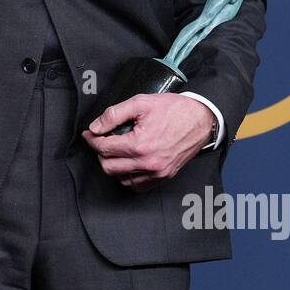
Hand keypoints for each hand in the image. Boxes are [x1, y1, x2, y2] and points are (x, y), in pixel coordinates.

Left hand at [82, 93, 215, 190]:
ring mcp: (157, 172)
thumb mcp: (140, 103)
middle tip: (102, 141)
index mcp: (140, 145)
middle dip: (100, 153)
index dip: (92, 140)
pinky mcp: (164, 176)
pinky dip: (128, 176)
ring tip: (116, 151)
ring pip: (121, 179)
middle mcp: (148, 163)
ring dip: (113, 166)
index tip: (90, 134)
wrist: (200, 118)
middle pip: (109, 167)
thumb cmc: (173, 110)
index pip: (104, 148)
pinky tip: (128, 163)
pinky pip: (138, 185)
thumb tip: (96, 127)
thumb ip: (114, 115)